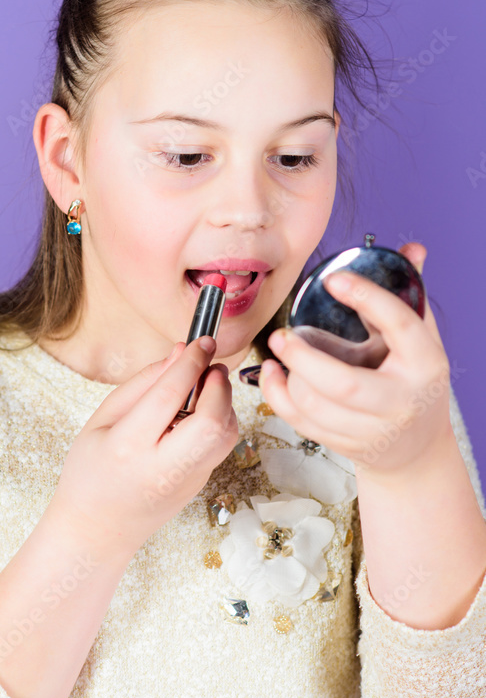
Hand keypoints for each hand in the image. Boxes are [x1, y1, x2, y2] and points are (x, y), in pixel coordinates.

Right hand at [49, 337, 238, 554]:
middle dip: (219, 386)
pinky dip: (218, 420)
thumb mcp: (102, 420)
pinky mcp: (200, 486)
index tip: (202, 341)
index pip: (170, 395)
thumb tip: (178, 354)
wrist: (96, 532)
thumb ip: (142, 384)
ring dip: (223, 402)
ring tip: (203, 387)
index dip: (191, 362)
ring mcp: (187, 482)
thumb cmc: (91, 472)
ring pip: (225, 434)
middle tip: (210, 366)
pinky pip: (220, 445)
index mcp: (128, 447)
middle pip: (212, 421)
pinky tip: (198, 412)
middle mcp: (163, 467)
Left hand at [258, 243, 453, 476]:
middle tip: (280, 334)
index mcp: (425, 364)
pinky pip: (302, 423)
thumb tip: (411, 249)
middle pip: (344, 384)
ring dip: (289, 376)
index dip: (366, 297)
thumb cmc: (414, 381)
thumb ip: (409, 295)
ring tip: (279, 351)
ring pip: (317, 406)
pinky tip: (272, 374)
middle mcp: (400, 400)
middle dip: (303, 358)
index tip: (332, 279)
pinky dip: (278, 396)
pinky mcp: (346, 445)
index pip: (399, 325)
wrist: (417, 447)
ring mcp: (373, 429)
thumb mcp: (421, 338)